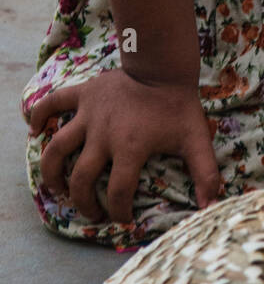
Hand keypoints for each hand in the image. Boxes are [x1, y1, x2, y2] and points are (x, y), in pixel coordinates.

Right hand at [27, 67, 221, 225]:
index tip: (123, 219)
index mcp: (130, 148)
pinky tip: (33, 130)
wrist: (165, 65)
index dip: (119, 211)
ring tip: (57, 188)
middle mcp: (104, 134)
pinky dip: (38, 115)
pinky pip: (52, 103)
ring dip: (52, 172)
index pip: (118, 192)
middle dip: (84, 203)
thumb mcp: (197, 139)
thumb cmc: (179, 105)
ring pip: (57, 149)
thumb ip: (206, 173)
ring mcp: (90, 114)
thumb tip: (211, 205)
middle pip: (81, 179)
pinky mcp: (83, 94)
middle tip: (92, 212)